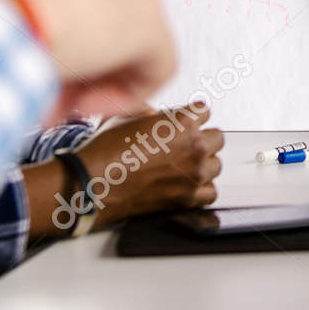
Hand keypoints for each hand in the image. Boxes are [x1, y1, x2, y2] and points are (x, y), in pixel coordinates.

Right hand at [0, 0, 174, 115]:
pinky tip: (78, 106)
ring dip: (89, 68)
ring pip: (124, 32)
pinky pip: (154, 66)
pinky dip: (121, 93)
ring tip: (46, 97)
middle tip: (33, 75)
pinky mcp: (148, 21)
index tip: (18, 39)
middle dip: (73, 42)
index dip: (48, 9)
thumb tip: (7, 27)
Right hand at [70, 103, 223, 227]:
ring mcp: (193, 174)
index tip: (185, 123)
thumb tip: (158, 115)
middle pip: (216, 138)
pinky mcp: (187, 198)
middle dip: (201, 139)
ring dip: (202, 164)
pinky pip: (210, 192)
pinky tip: (187, 184)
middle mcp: (194, 146)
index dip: (191, 117)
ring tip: (183, 166)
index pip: (204, 111)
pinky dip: (201, 189)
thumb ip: (152, 113)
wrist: (92, 183)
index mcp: (182, 121)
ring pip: (215, 165)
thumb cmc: (105, 151)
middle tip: (183, 145)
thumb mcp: (127, 116)